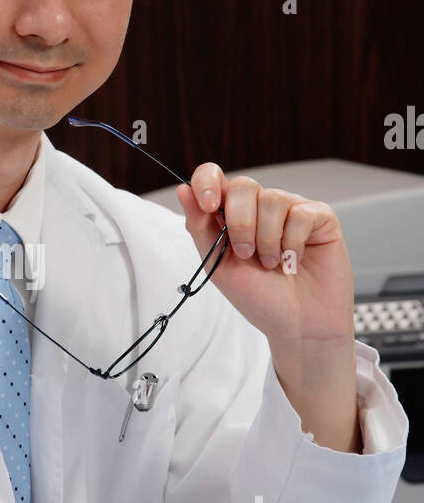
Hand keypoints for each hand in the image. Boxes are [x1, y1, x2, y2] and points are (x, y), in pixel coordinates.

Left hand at [176, 169, 355, 349]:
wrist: (297, 326)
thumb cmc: (259, 297)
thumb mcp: (218, 265)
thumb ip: (199, 227)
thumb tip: (182, 189)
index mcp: (232, 214)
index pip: (214, 177)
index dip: (207, 182)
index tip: (207, 204)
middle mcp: (261, 207)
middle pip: (243, 185)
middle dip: (240, 223)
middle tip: (246, 255)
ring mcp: (292, 209)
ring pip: (272, 199)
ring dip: (267, 239)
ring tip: (272, 264)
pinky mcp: (320, 217)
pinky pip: (300, 213)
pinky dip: (293, 242)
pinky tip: (294, 260)